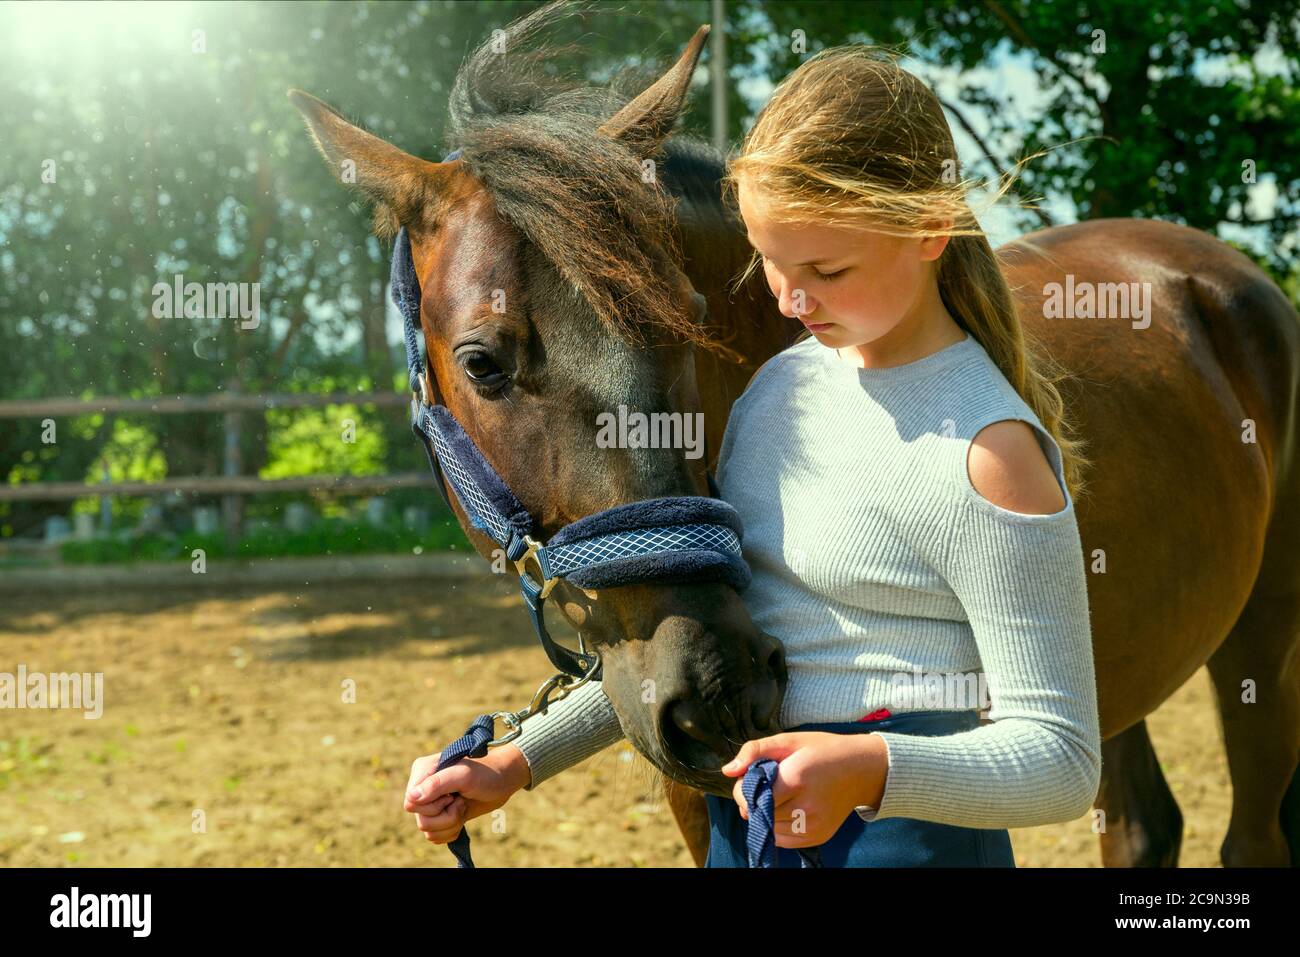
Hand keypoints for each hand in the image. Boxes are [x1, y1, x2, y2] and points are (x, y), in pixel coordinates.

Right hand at [403, 743, 530, 844]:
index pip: (411, 803)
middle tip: (461, 799)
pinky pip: (434, 837)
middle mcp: (423, 787)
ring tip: (463, 805)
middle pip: (420, 820)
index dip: (433, 806)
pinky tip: (462, 815)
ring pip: (427, 831)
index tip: (452, 794)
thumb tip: (412, 797)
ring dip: (451, 823)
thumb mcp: (464, 775)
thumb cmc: (487, 774)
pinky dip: (451, 831)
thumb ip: (437, 784)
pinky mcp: (440, 815)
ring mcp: (431, 802)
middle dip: (446, 815)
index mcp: (423, 771)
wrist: (503, 781)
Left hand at [720, 731, 887, 847]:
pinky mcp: (817, 837)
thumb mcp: (789, 740)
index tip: (752, 777)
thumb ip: (755, 751)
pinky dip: (778, 825)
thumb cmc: (823, 750)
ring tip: (782, 794)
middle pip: (758, 813)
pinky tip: (789, 808)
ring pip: (768, 827)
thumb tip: (728, 771)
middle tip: (769, 784)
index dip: (744, 788)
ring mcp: (813, 826)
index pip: (752, 797)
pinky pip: (782, 839)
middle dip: (753, 799)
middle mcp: (806, 806)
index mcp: (796, 778)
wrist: (862, 770)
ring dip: (766, 813)